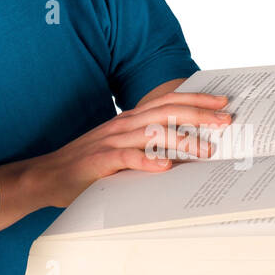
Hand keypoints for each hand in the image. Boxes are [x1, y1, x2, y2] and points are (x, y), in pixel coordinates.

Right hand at [19, 92, 232, 208]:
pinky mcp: (100, 160)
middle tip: (226, 120)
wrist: (49, 175)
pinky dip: (147, 160)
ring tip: (205, 150)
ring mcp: (111, 141)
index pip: (167, 102)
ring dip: (181, 139)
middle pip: (166, 112)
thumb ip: (148, 145)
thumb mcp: (122, 148)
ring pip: (152, 133)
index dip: (195, 100)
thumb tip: (186, 154)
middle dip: (198, 114)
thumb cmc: (89, 165)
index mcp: (130, 119)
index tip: (221, 102)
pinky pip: (127, 158)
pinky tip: (165, 166)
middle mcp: (123, 125)